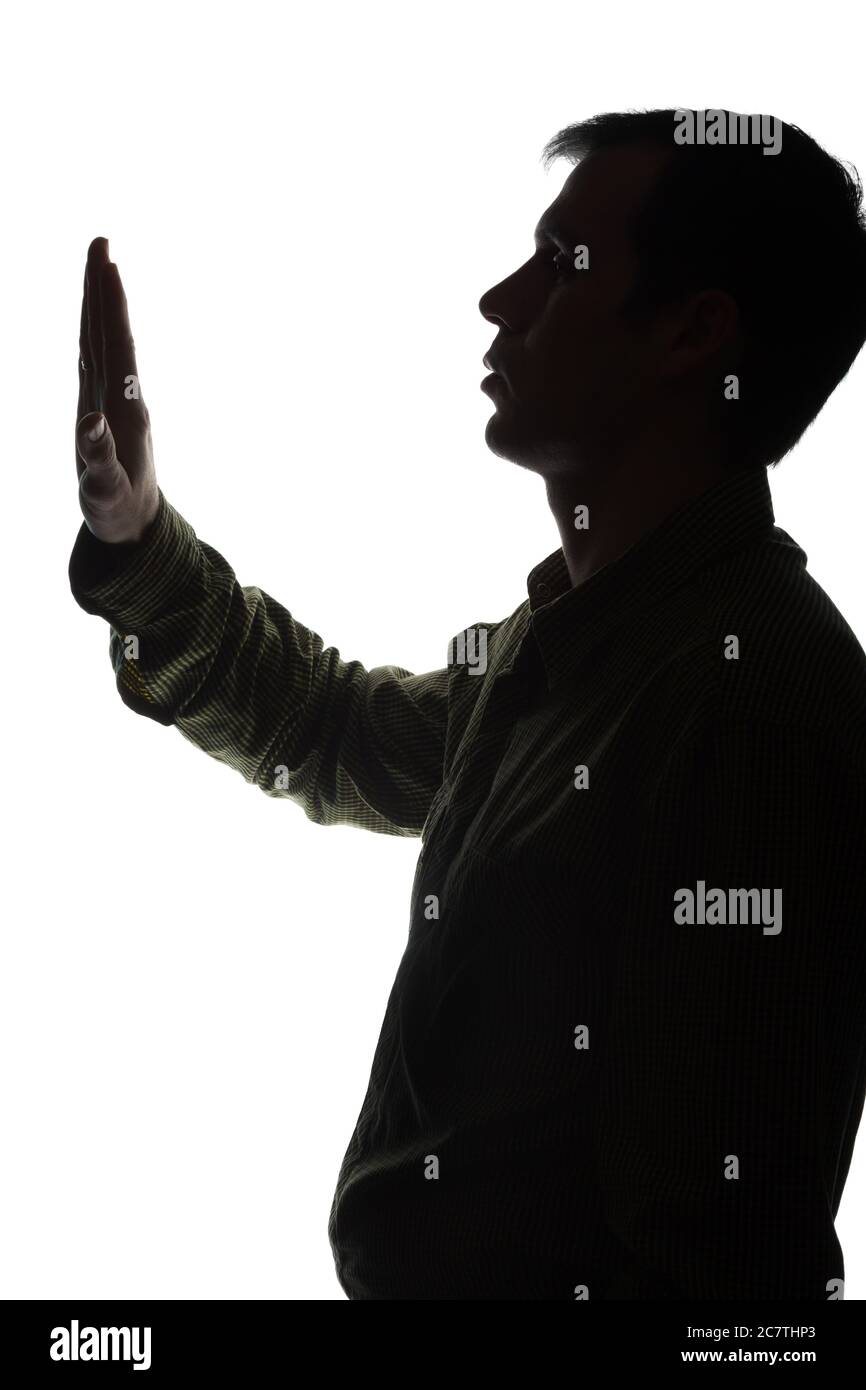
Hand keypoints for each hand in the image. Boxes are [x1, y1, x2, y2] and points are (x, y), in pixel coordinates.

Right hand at [75, 238, 159, 543]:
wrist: (134, 526)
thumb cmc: (118, 512)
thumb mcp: (106, 490)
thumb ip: (99, 458)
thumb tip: (90, 422)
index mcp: (124, 410)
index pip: (118, 345)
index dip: (112, 307)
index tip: (108, 266)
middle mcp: (121, 397)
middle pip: (111, 332)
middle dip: (104, 288)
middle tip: (100, 241)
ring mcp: (111, 401)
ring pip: (102, 341)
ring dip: (98, 303)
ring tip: (97, 264)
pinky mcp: (100, 409)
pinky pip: (94, 360)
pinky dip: (89, 332)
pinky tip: (87, 317)